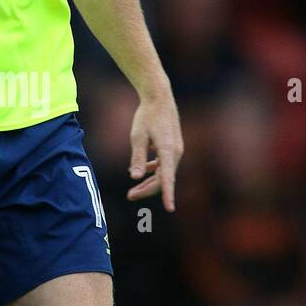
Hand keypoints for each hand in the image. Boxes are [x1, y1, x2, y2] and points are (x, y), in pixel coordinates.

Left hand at [127, 83, 183, 211]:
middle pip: (163, 179)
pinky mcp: (173, 147)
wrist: (159, 97)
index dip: (168, 195)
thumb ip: (137, 158)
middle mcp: (175, 153)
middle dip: (147, 190)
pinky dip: (153, 170)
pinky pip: (164, 165)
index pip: (167, 178)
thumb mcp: (137, 136)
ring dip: (149, 182)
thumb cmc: (146, 115)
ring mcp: (176, 150)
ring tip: (132, 190)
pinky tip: (141, 171)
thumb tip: (135, 177)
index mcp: (168, 151)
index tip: (169, 208)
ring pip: (163, 173)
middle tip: (129, 196)